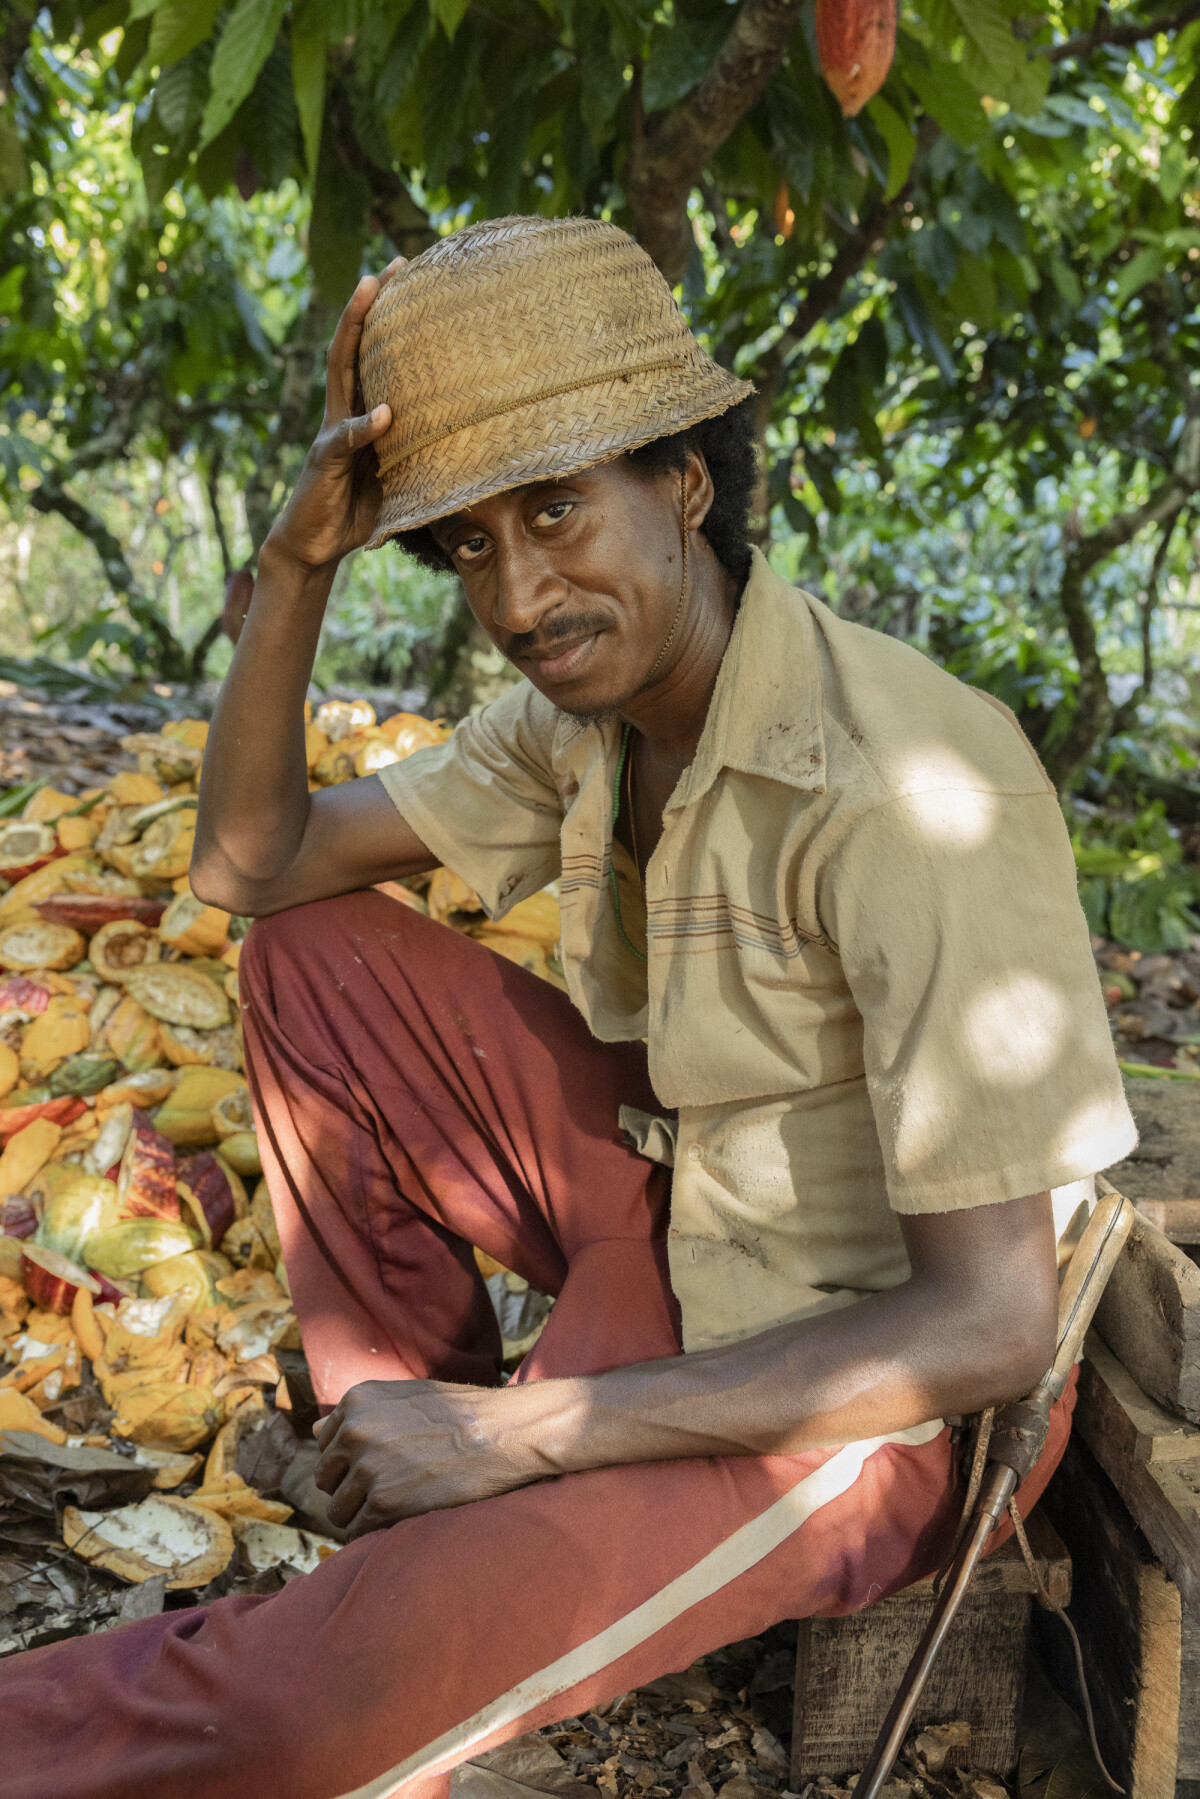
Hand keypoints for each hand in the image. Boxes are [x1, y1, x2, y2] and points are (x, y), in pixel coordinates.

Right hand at [265, 259, 405, 574]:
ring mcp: (331, 434)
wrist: (315, 546)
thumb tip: (471, 451)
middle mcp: (342, 413)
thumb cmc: (356, 512)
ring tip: (369, 291)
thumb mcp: (398, 481)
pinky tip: (385, 414)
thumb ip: (421, 459)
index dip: (386, 319)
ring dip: (354, 329)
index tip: (408, 278)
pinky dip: (365, 427)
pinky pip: (346, 440)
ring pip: (341, 371)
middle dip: (369, 303)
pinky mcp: (325, 462)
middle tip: (392, 263)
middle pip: (353, 346)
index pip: (372, 357)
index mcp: (360, 415)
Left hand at [313, 1378, 543, 1536]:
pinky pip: (356, 1531)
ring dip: (361, 1514)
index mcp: (356, 1401)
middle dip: (350, 1488)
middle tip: (388, 1489)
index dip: (350, 1460)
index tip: (379, 1465)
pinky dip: (372, 1533)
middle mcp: (354, 1432)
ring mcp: (367, 1468)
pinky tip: (399, 1521)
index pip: (325, 1446)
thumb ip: (360, 1412)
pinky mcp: (383, 1503)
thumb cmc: (460, 1412)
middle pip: (326, 1480)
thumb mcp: (404, 1395)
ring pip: (338, 1511)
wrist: (501, 1432)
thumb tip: (315, 1429)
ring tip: (397, 1505)